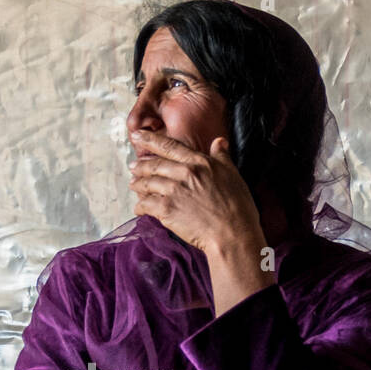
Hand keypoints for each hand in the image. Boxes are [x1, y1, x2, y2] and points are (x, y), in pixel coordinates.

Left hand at [129, 129, 262, 257]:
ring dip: (138, 184)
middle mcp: (185, 173)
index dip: (151, 140)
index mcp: (200, 163)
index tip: (138, 136)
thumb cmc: (238, 207)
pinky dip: (140, 206)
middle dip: (140, 165)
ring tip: (133, 185)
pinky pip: (146, 204)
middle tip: (132, 166)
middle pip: (155, 165)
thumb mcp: (233, 175)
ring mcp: (174, 191)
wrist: (233, 234)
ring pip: (148, 183)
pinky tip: (139, 209)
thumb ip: (222, 157)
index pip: (170, 146)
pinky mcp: (167, 210)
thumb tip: (220, 141)